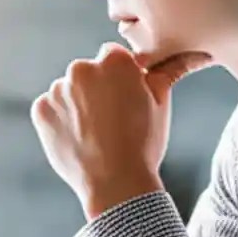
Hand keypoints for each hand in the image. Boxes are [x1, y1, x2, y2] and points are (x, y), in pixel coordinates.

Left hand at [31, 44, 211, 217]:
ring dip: (76, 105)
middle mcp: (82, 68)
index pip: (113, 57)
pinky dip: (59, 121)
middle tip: (111, 121)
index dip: (120, 79)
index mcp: (113, 60)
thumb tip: (197, 53)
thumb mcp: (161, 103)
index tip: (125, 100)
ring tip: (95, 134)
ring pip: (68, 91)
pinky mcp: (40, 110)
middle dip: (96, 89)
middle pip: (88, 72)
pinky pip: (50, 109)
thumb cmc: (144, 142)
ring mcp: (58, 89)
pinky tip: (78, 139)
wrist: (116, 183)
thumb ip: (168, 71)